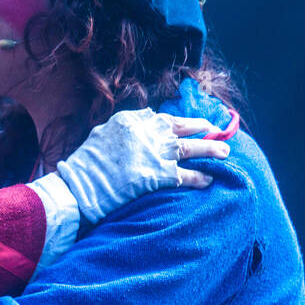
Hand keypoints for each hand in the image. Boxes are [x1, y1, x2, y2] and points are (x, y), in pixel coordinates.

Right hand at [55, 109, 231, 222]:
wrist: (78, 186)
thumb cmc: (84, 165)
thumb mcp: (101, 136)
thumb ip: (123, 129)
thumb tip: (140, 123)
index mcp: (130, 120)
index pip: (160, 117)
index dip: (177, 122)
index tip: (189, 124)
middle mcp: (146, 132)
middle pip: (181, 127)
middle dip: (201, 127)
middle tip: (215, 130)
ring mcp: (154, 153)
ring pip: (191, 147)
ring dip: (210, 150)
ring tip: (225, 152)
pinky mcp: (158, 175)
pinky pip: (186, 175)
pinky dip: (200, 178)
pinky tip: (209, 180)